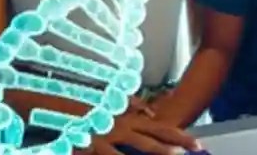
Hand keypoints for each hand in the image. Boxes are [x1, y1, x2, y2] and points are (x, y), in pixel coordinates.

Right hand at [75, 111, 200, 154]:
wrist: (59, 105)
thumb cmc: (87, 106)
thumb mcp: (113, 105)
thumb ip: (134, 107)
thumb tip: (151, 113)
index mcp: (131, 119)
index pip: (162, 129)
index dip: (181, 137)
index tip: (198, 144)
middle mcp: (125, 126)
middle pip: (157, 138)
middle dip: (177, 146)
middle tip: (196, 150)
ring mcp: (110, 136)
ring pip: (140, 146)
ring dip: (160, 151)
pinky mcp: (94, 145)